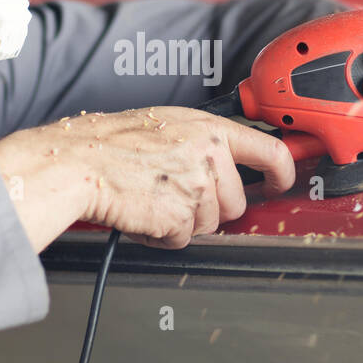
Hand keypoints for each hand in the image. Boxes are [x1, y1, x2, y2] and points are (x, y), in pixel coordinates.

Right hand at [0, 106, 295, 250]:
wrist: (79, 162)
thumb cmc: (114, 142)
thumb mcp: (168, 124)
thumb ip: (203, 142)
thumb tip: (229, 164)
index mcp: (210, 129)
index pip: (271, 152)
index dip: (283, 173)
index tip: (281, 182)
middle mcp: (209, 156)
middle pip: (236, 202)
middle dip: (210, 206)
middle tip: (175, 192)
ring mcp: (196, 188)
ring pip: (210, 224)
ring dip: (184, 220)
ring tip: (153, 197)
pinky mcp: (179, 218)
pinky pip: (183, 238)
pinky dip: (164, 234)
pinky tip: (144, 211)